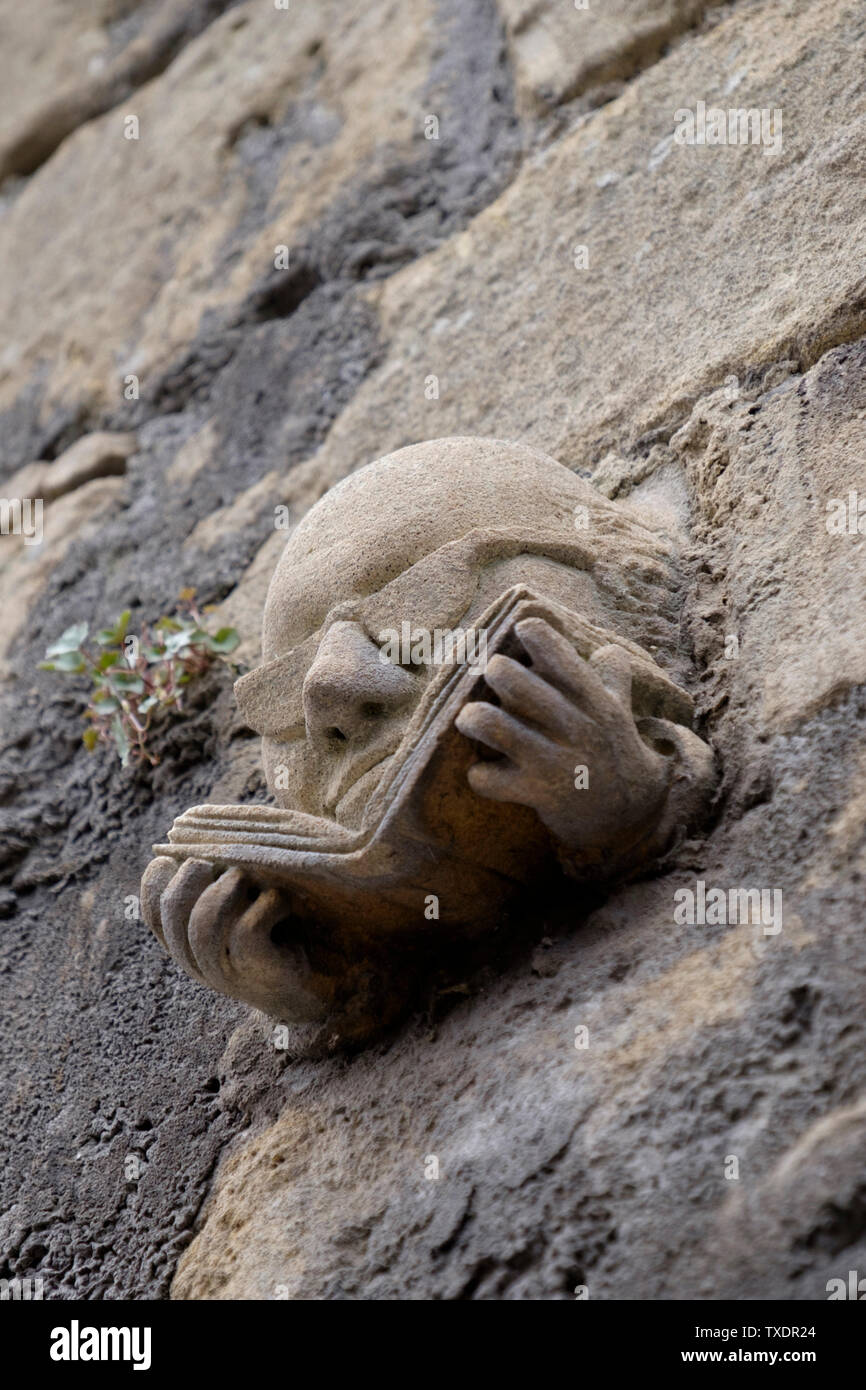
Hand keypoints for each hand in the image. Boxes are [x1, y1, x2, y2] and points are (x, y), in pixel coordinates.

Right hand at [140, 857, 327, 1019]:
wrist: (311, 986)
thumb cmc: (276, 932)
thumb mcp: (240, 906)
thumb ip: (218, 879)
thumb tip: (201, 830)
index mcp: (186, 943)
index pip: (153, 911)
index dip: (156, 879)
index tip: (175, 855)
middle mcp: (197, 961)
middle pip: (172, 912)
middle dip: (190, 875)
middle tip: (214, 858)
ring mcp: (225, 971)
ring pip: (203, 924)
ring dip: (224, 889)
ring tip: (245, 874)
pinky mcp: (255, 971)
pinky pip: (246, 932)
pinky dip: (266, 904)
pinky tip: (281, 899)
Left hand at [454, 618, 669, 860]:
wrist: (627, 815)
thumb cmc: (614, 751)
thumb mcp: (621, 710)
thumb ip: (614, 676)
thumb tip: (606, 647)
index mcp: (592, 699)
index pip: (556, 651)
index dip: (531, 632)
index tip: (522, 631)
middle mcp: (573, 725)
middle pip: (508, 677)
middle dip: (492, 671)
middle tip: (492, 679)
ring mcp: (553, 760)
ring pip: (489, 723)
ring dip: (472, 717)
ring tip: (473, 718)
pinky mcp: (536, 792)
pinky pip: (487, 778)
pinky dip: (480, 775)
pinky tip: (487, 771)